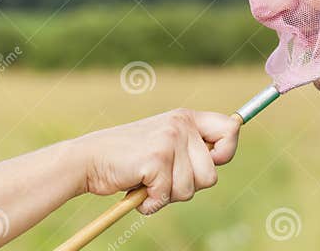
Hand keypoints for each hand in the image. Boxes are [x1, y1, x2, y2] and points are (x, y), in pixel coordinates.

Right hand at [76, 109, 239, 212]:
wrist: (90, 159)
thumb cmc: (130, 157)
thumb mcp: (166, 142)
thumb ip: (192, 146)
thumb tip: (225, 149)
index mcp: (186, 117)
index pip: (229, 129)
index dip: (226, 151)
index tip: (213, 160)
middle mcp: (181, 125)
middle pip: (210, 176)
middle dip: (187, 186)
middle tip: (162, 177)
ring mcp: (169, 141)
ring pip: (190, 190)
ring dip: (167, 196)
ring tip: (148, 181)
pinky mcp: (156, 159)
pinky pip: (166, 196)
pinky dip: (151, 202)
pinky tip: (138, 188)